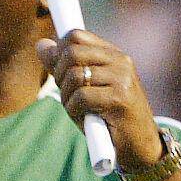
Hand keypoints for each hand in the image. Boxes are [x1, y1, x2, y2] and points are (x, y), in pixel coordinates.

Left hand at [35, 29, 163, 171]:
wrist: (139, 145)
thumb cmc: (109, 116)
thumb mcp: (85, 88)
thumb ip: (64, 66)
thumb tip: (41, 44)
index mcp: (113, 54)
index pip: (76, 36)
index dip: (59, 52)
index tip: (59, 72)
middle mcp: (121, 62)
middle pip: (72, 52)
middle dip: (59, 75)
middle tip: (67, 94)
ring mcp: (123, 79)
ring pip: (75, 76)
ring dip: (66, 97)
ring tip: (77, 108)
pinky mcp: (120, 98)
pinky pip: (81, 97)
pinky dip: (74, 110)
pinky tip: (84, 118)